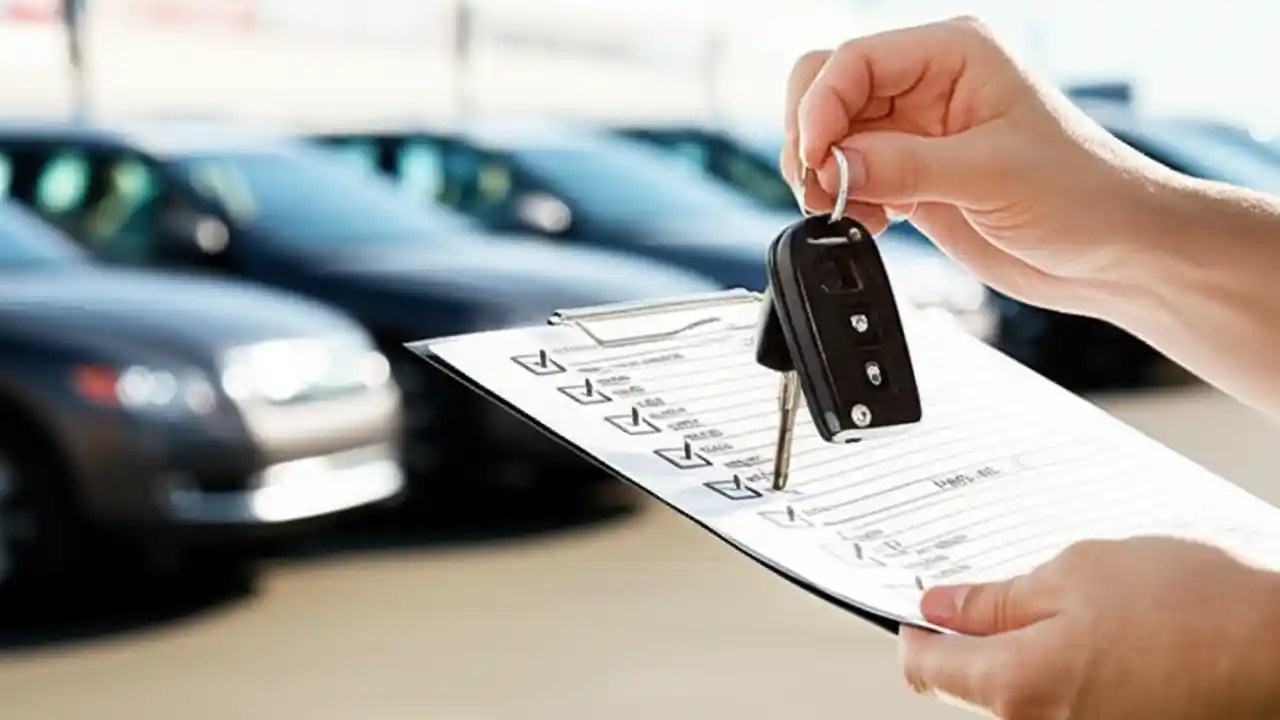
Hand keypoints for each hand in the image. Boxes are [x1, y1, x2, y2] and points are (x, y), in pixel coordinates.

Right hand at [782, 17, 1279, 418]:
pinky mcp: (911, 177)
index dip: (819, 109)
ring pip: (830, 138)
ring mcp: (915, 132)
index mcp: (953, 53)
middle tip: (822, 188)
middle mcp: (927, 84)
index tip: (817, 161)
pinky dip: (841, 202)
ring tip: (850, 211)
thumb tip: (833, 166)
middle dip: (811, 140)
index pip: (851, 62)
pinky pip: (848, 178)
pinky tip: (872, 223)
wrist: (1114, 253)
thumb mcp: (991, 173)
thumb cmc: (1085, 194)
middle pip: (825, 91)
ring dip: (823, 177)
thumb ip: (903, 166)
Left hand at [900, 538, 1279, 718]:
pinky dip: (1072, 677)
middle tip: (1012, 595)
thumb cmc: (1190, 608)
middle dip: (978, 641)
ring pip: (1022, 699)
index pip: (925, 668)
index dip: (917, 630)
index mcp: (1015, 685)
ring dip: (1030, 657)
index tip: (923, 607)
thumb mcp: (1075, 574)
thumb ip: (996, 599)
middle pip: (973, 688)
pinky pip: (1067, 709)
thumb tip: (941, 606)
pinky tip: (1110, 643)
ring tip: (1082, 614)